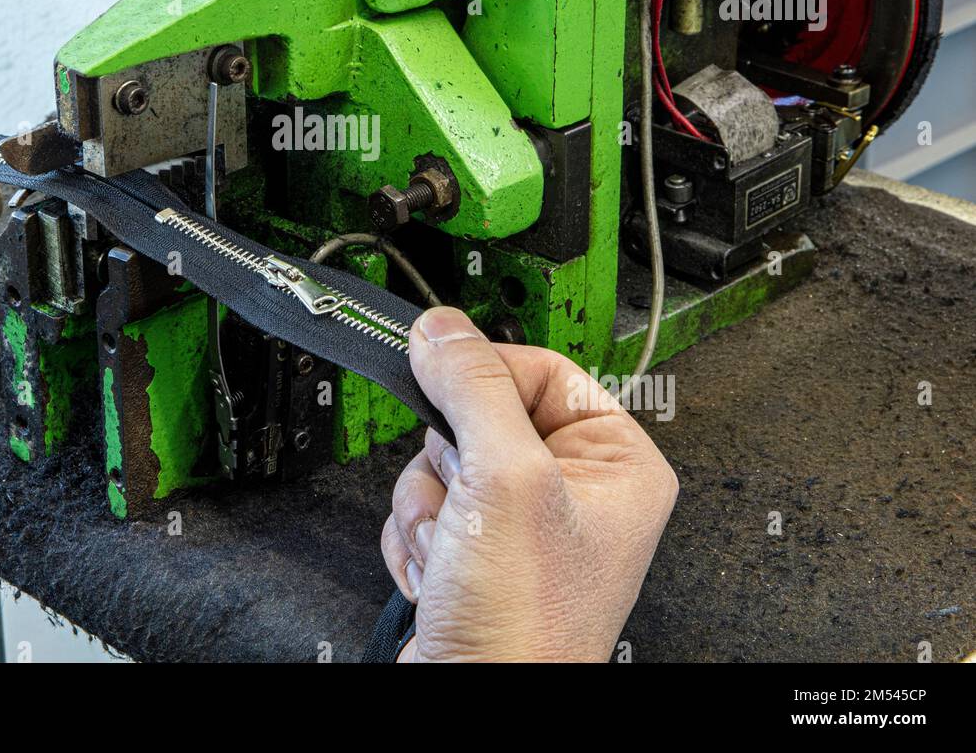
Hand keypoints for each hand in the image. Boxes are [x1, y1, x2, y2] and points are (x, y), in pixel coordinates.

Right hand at [381, 306, 678, 661]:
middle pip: (478, 414)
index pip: (540, 368)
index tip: (444, 377)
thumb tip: (442, 328)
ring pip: (440, 459)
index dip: (485, 375)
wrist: (472, 703)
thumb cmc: (526, 625)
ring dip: (430, 505)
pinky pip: (423, 503)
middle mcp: (571, 490)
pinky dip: (418, 536)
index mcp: (614, 462)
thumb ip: (474, 388)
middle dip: (451, 461)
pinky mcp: (474, 550)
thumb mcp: (506, 478)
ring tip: (457, 550)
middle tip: (469, 499)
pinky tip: (443, 572)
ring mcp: (518, 524)